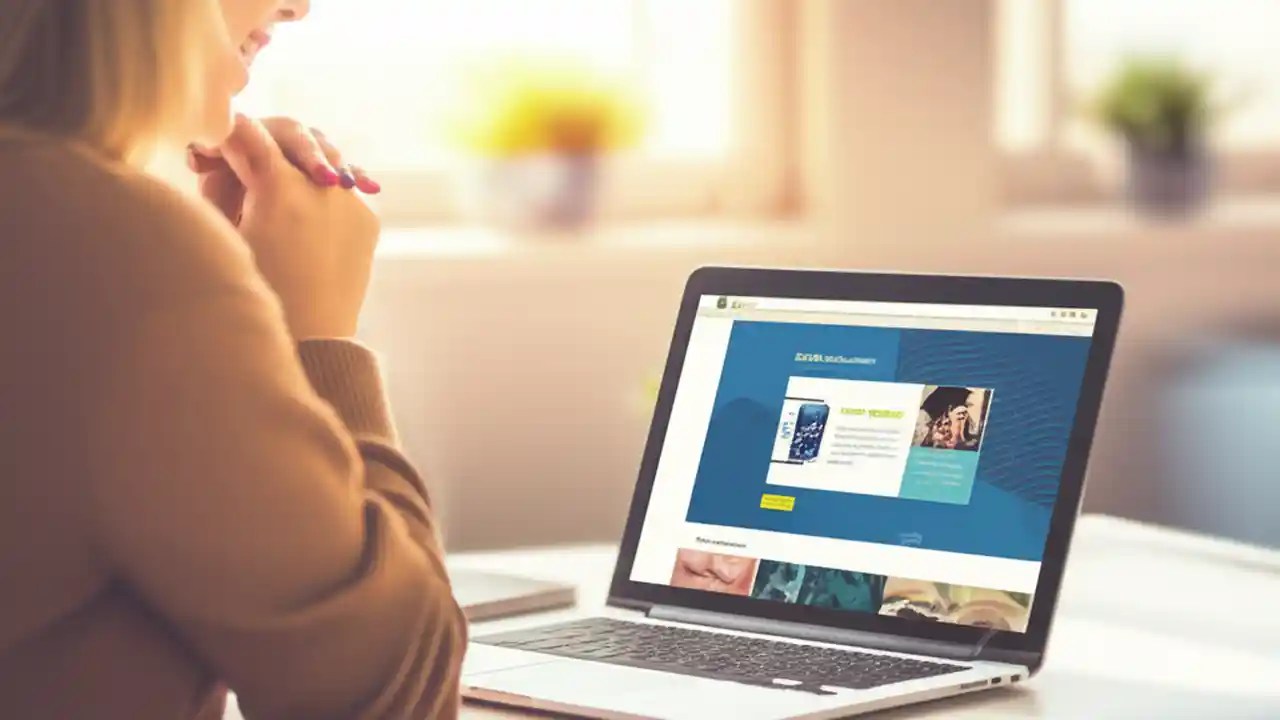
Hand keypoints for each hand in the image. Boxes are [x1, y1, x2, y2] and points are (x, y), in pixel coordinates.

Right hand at [209, 114, 380, 338]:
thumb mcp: (223, 236)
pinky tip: (299, 199)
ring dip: (289, 157)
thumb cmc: (254, 294)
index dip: (217, 139)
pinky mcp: (369, 219)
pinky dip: (317, 181)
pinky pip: (342, 181)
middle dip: (255, 141)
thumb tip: (216, 151)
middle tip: (230, 167)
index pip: (244, 130)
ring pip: (319, 150)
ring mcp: (353, 201)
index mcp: (280, 188)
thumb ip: (218, 183)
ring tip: (266, 185)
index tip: (201, 158)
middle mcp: (323, 186)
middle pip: (287, 132)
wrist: (310, 344)